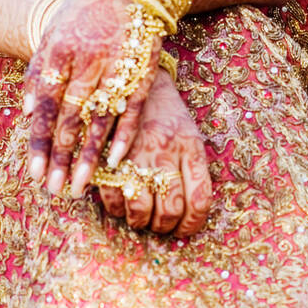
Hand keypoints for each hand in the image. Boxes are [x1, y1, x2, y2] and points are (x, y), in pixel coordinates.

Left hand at [22, 0, 161, 197]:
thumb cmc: (82, 13)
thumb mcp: (53, 35)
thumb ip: (37, 72)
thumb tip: (26, 112)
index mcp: (59, 53)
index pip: (46, 106)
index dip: (39, 141)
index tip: (33, 173)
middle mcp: (87, 62)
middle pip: (70, 118)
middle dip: (61, 157)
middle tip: (54, 189)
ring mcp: (117, 67)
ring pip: (100, 119)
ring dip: (89, 155)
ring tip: (80, 185)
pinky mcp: (142, 70)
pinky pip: (132, 109)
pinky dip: (123, 135)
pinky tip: (114, 161)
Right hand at [97, 69, 212, 236]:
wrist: (132, 78)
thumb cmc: (165, 113)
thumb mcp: (188, 133)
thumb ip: (192, 168)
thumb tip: (190, 212)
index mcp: (189, 146)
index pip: (200, 200)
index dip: (193, 224)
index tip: (185, 229)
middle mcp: (164, 152)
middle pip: (170, 210)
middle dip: (165, 226)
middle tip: (160, 224)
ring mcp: (135, 155)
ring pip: (141, 210)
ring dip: (140, 221)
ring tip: (140, 217)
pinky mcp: (108, 156)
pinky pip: (113, 199)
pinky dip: (117, 209)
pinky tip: (120, 201)